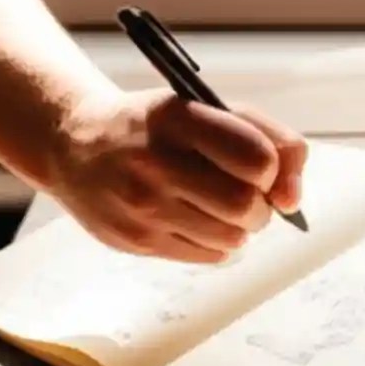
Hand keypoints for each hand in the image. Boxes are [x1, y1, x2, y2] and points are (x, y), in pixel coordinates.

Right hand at [49, 88, 306, 263]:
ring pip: (232, 238)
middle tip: (246, 196)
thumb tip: (292, 198)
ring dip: (240, 227)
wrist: (73, 145)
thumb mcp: (207, 109)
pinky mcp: (135, 240)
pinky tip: (194, 219)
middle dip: (260, 207)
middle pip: (246, 206)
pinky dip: (217, 243)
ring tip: (217, 207)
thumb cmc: (157, 128)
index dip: (272, 169)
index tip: (261, 169)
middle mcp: (155, 161)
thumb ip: (267, 137)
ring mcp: (141, 205)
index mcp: (178, 118)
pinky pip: (210, 256)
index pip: (257, 158)